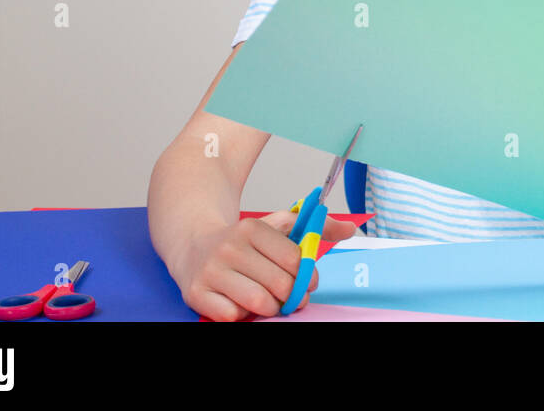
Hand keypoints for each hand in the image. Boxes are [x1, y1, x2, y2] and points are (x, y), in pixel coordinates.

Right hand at [174, 210, 358, 320]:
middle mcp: (229, 247)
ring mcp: (211, 271)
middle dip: (293, 296)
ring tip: (270, 301)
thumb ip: (315, 228)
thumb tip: (349, 230)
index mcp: (251, 228)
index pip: (295, 260)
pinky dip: (243, 315)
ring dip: (270, 308)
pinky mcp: (196, 294)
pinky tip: (242, 303)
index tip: (308, 281)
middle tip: (293, 297)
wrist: (194, 245)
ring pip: (258, 303)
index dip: (308, 276)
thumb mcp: (277, 227)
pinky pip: (232, 316)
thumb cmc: (243, 241)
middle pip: (280, 285)